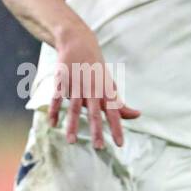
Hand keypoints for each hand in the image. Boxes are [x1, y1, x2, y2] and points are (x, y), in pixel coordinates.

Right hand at [49, 23, 139, 148]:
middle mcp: (91, 88)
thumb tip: (137, 115)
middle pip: (94, 112)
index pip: (114, 112)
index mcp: (104, 90)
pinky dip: (54, 111)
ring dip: (72, 125)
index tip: (119, 144)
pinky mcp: (61, 81)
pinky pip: (57, 98)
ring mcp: (75, 84)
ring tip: (71, 142)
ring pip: (73, 108)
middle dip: (97, 130)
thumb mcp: (109, 84)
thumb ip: (120, 102)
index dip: (117, 128)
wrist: (77, 43)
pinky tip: (53, 124)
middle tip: (99, 148)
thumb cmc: (96, 68)